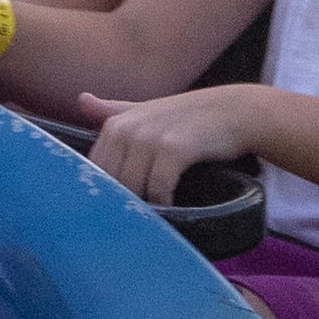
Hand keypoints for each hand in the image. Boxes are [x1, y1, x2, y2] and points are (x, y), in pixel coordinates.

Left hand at [79, 86, 263, 206]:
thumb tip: (82, 100)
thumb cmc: (189, 117)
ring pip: (130, 187)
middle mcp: (126, 129)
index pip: (93, 171)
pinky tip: (170, 205)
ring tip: (153, 214)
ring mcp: (149, 137)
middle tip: (135, 218)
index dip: (103, 193)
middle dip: (121, 203)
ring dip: (142, 206)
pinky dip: (163, 201)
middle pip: (109, 182)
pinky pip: (157, 187)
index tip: (115, 208)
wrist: (236, 112)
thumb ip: (114, 111)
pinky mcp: (173, 148)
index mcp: (115, 124)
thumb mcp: (147, 111)